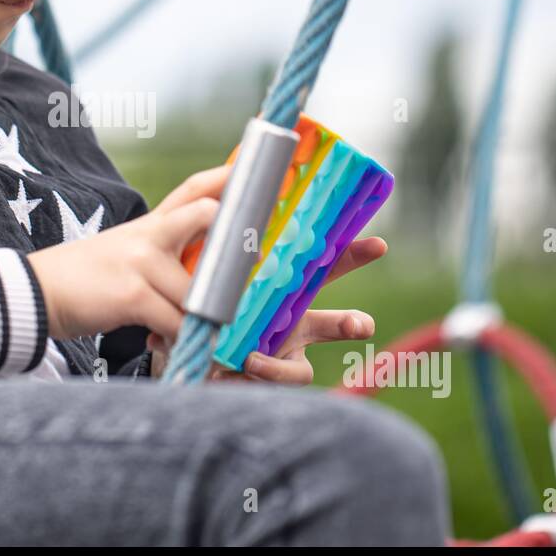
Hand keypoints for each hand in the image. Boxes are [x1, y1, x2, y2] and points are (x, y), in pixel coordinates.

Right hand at [27, 165, 231, 342]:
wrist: (35, 294)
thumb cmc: (86, 280)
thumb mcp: (126, 253)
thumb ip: (165, 256)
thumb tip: (211, 276)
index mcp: (150, 223)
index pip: (195, 189)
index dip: (228, 177)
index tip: (264, 169)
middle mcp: (149, 235)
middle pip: (205, 215)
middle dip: (234, 240)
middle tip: (249, 261)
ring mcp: (141, 262)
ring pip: (199, 291)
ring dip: (202, 318)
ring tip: (190, 331)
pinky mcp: (134, 295)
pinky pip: (178, 322)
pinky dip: (179, 340)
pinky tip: (162, 343)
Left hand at [147, 235, 387, 382]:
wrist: (175, 337)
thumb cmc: (202, 291)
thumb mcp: (207, 255)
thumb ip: (222, 221)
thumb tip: (234, 171)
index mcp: (284, 287)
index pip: (322, 270)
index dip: (352, 257)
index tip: (380, 246)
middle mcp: (288, 325)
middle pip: (329, 325)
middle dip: (351, 324)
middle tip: (364, 325)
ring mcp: (275, 357)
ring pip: (300, 368)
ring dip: (281, 371)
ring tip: (260, 361)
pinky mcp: (255, 381)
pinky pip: (264, 384)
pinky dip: (260, 371)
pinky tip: (242, 361)